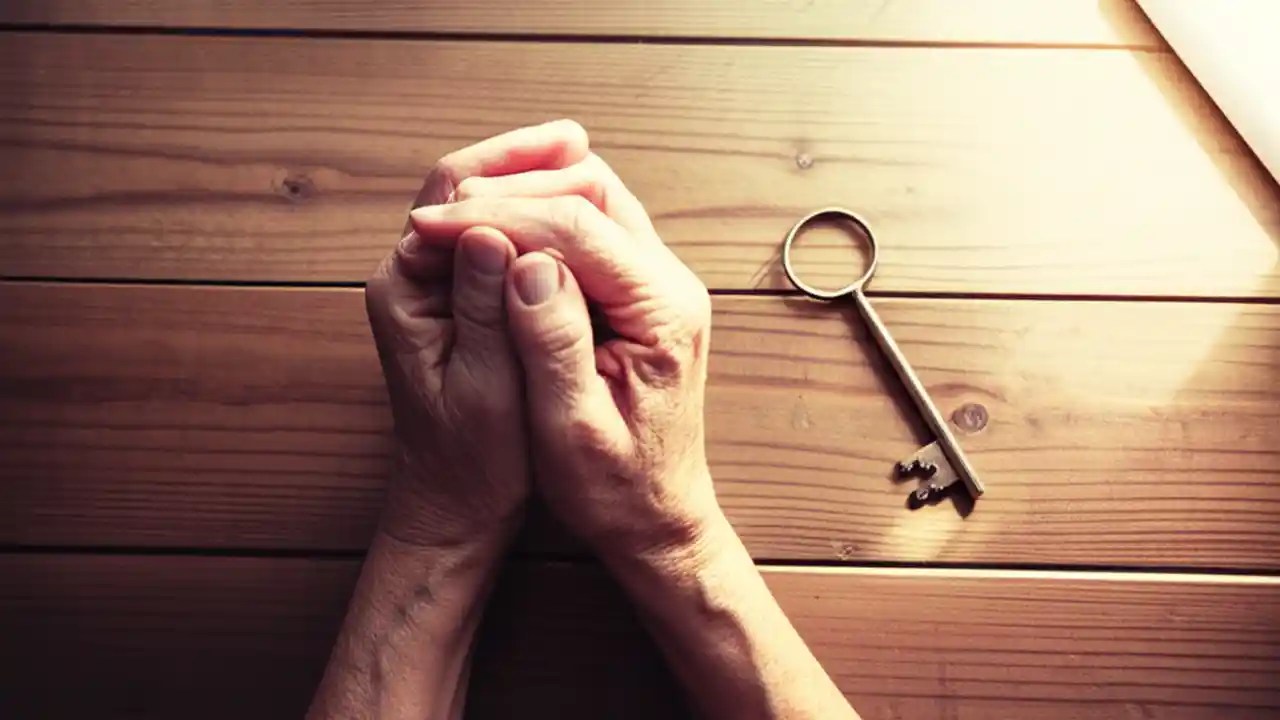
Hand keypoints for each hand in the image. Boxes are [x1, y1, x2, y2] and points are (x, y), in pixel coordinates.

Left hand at [365, 120, 589, 548]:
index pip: (450, 200)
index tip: (567, 148)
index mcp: (405, 292)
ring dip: (524, 183)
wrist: (456, 503)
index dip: (509, 167)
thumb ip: (485, 312)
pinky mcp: (454, 299)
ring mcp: (430, 286)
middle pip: (459, 191)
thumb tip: (490, 231)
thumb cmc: (474, 461)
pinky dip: (526, 218)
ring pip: (475, 210)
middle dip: (517, 162)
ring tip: (580, 160)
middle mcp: (408, 278)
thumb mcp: (488, 391)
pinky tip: (568, 210)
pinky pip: (488, 239)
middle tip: (578, 140)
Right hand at [408, 153, 720, 559]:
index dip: (497, 216)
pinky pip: (586, 225)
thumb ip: (552, 344)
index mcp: (662, 312)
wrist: (655, 517)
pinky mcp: (635, 289)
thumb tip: (526, 262)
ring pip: (589, 196)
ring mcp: (655, 281)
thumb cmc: (614, 489)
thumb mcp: (571, 431)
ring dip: (521, 195)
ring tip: (453, 216)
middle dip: (509, 189)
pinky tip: (487, 237)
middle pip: (591, 188)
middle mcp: (669, 283)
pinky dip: (534, 218)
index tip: (427, 226)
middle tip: (436, 213)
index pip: (577, 226)